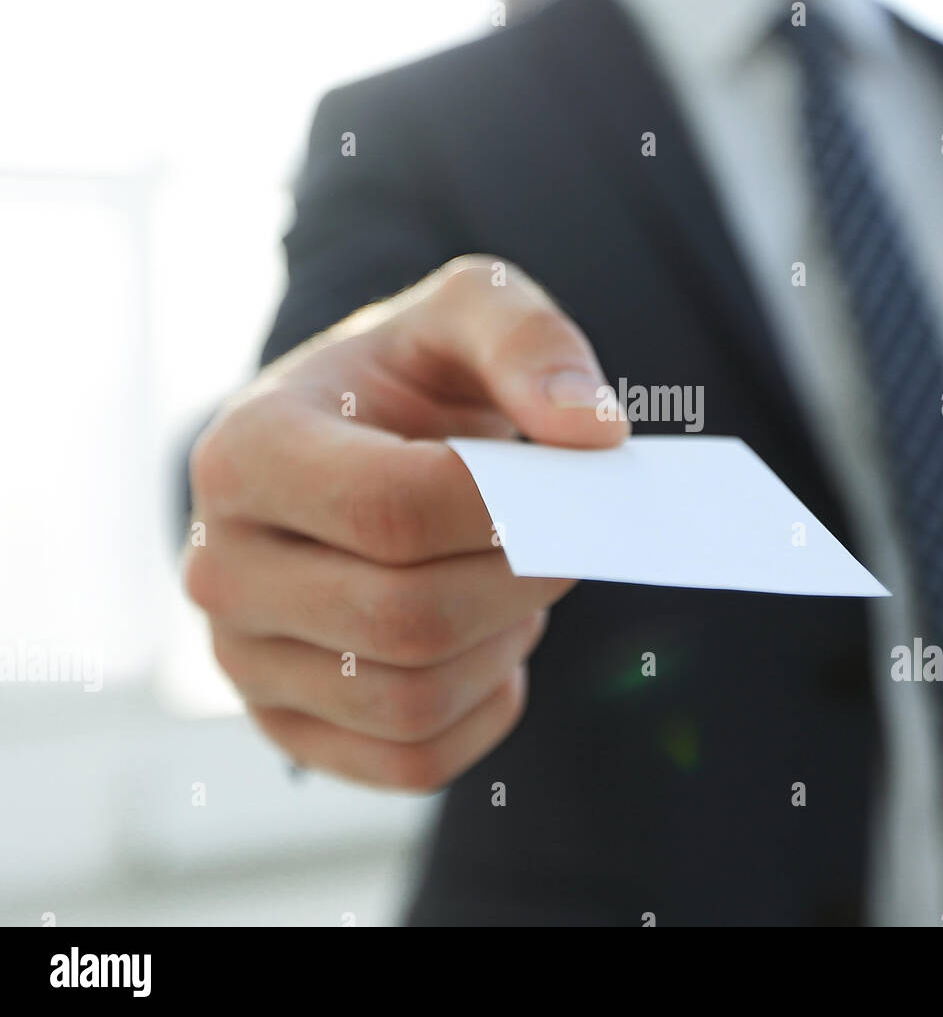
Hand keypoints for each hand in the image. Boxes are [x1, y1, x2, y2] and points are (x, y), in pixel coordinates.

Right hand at [183, 256, 626, 789]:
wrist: (350, 446)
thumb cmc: (410, 377)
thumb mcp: (468, 311)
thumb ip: (532, 344)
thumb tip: (594, 434)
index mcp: (245, 452)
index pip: (395, 511)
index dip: (514, 510)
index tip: (576, 485)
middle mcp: (219, 567)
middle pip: (407, 618)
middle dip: (522, 581)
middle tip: (568, 537)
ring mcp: (245, 660)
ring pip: (414, 701)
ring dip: (504, 643)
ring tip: (516, 577)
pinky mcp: (288, 726)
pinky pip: (413, 760)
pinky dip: (485, 707)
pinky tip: (492, 638)